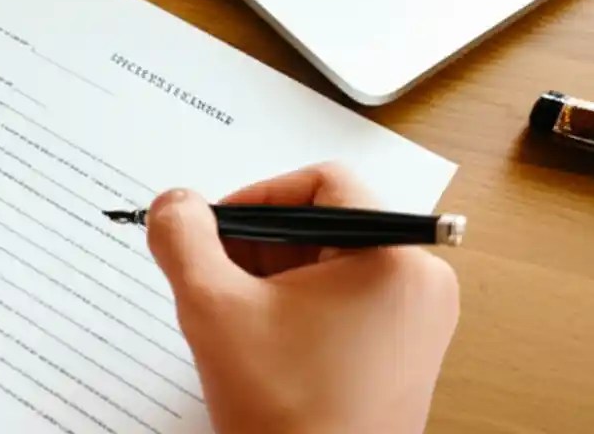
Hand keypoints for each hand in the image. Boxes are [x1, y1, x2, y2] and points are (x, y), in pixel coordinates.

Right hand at [146, 164, 459, 433]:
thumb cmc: (284, 413)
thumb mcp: (213, 308)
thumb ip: (184, 239)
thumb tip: (173, 203)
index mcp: (393, 258)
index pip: (323, 183)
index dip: (259, 195)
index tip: (217, 230)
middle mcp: (420, 281)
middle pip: (325, 222)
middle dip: (259, 244)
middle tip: (215, 277)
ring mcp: (418, 320)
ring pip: (330, 262)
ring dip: (272, 276)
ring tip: (236, 318)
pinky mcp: (403, 351)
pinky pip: (345, 299)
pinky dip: (296, 306)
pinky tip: (262, 341)